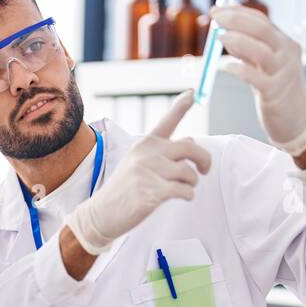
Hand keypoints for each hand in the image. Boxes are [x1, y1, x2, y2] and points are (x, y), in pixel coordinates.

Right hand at [65, 90, 211, 253]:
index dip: (182, 105)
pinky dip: (188, 195)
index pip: (167, 121)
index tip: (193, 92)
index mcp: (145, 144)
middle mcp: (147, 154)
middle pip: (190, 148)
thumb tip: (190, 138)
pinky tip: (183, 197)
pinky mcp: (152, 192)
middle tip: (205, 169)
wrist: (100, 214)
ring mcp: (149, 172)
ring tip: (184, 188)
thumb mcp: (138, 164)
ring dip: (192, 183)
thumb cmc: (123, 190)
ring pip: (189, 173)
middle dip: (204, 159)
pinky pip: (185, 190)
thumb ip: (164, 151)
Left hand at [211, 5, 305, 150]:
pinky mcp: (275, 92)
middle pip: (262, 28)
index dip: (238, 11)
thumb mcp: (263, 65)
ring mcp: (283, 72)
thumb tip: (225, 33)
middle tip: (214, 16)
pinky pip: (255, 77)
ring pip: (260, 50)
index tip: (217, 8)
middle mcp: (287, 53)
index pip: (262, 19)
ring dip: (237, 40)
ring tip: (219, 36)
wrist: (296, 120)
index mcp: (284, 43)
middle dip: (236, 19)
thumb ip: (248, 50)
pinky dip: (239, 69)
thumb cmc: (276, 90)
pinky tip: (226, 67)